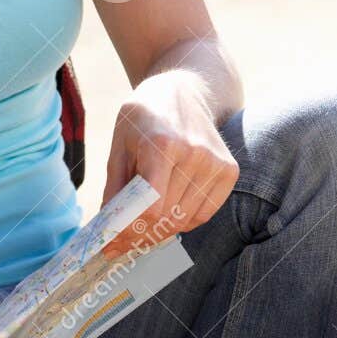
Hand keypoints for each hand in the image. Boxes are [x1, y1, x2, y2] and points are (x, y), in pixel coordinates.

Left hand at [100, 75, 238, 258]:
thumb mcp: (119, 144)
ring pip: (184, 221)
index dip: (128, 231)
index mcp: (163, 144)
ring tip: (139, 233)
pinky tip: (165, 218)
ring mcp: (216, 164)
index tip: (110, 245)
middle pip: (166, 217)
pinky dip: (182, 223)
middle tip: (119, 246)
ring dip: (159, 233)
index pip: (149, 206)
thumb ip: (114, 187)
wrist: (186, 91)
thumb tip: (107, 229)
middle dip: (138, 237)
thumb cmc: (145, 118)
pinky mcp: (229, 172)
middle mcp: (195, 154)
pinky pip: (204, 214)